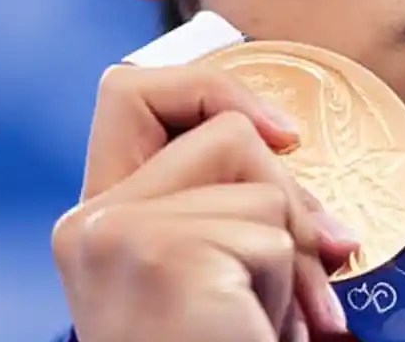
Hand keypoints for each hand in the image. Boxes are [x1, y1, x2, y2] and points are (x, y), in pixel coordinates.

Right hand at [51, 64, 359, 341]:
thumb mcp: (224, 271)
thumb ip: (238, 207)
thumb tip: (300, 165)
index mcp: (96, 219)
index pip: (132, 90)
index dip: (214, 88)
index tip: (283, 137)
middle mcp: (88, 222)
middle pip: (225, 128)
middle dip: (290, 197)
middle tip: (316, 268)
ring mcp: (116, 235)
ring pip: (261, 183)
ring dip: (291, 259)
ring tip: (263, 319)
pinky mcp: (158, 253)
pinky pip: (268, 236)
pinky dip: (288, 292)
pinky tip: (256, 334)